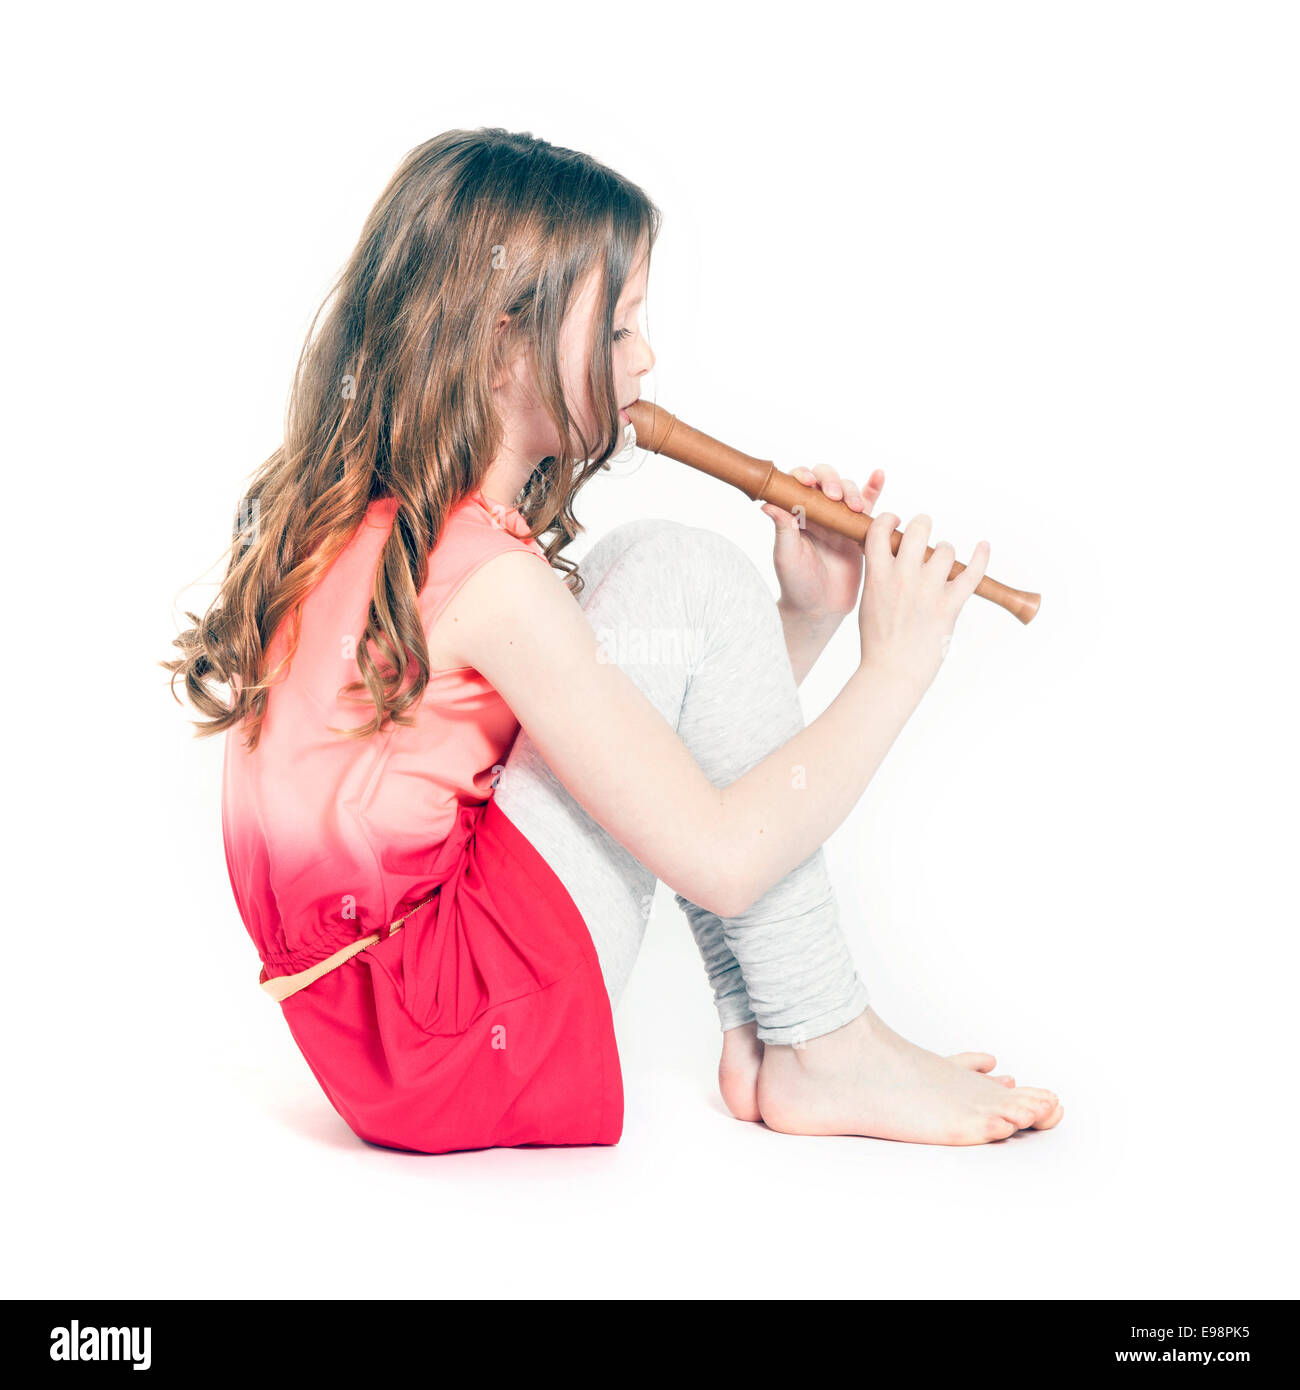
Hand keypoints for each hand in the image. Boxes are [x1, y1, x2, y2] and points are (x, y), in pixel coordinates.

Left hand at [764, 463, 885, 621]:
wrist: (820, 607)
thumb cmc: (797, 582)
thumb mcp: (787, 555)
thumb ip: (782, 528)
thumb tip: (766, 503)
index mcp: (796, 513)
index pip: (799, 484)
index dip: (803, 476)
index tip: (807, 483)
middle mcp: (817, 511)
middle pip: (826, 480)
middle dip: (831, 481)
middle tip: (835, 497)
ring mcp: (839, 518)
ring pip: (848, 490)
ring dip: (852, 491)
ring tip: (855, 507)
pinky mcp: (858, 528)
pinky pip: (869, 504)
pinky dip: (874, 487)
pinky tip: (879, 475)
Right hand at [857, 512, 989, 694]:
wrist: (892, 672)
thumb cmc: (879, 641)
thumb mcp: (869, 602)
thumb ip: (880, 575)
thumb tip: (893, 554)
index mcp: (878, 576)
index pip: (880, 530)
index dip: (889, 520)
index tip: (895, 522)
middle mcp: (903, 578)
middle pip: (918, 529)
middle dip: (922, 525)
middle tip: (923, 532)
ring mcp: (928, 591)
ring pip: (944, 549)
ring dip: (944, 551)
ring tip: (941, 561)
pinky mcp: (949, 606)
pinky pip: (971, 573)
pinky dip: (981, 556)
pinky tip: (984, 546)